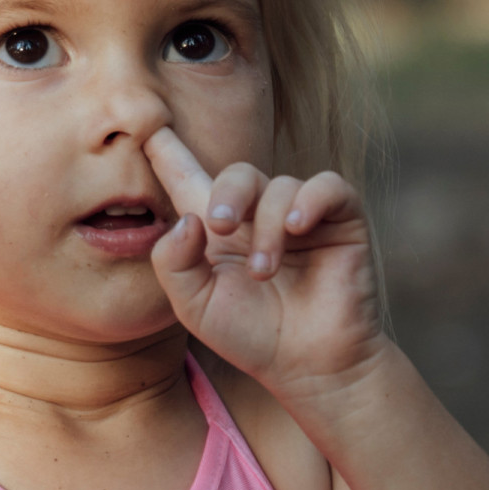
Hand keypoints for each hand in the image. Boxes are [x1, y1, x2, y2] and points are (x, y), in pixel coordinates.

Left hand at [143, 126, 383, 402]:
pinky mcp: (341, 221)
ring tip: (264, 272)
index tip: (147, 123)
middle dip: (227, 193)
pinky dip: (310, 200)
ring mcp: (301, 215)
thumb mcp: (194, 304)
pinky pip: (328, 187)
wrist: (310, 366)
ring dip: (267, 228)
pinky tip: (297, 228)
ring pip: (279, 186)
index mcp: (214, 229)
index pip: (186, 175)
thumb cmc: (251, 336)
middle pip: (238, 172)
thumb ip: (173, 262)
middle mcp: (257, 214)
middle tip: (221, 227)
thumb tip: (188, 219)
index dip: (167, 149)